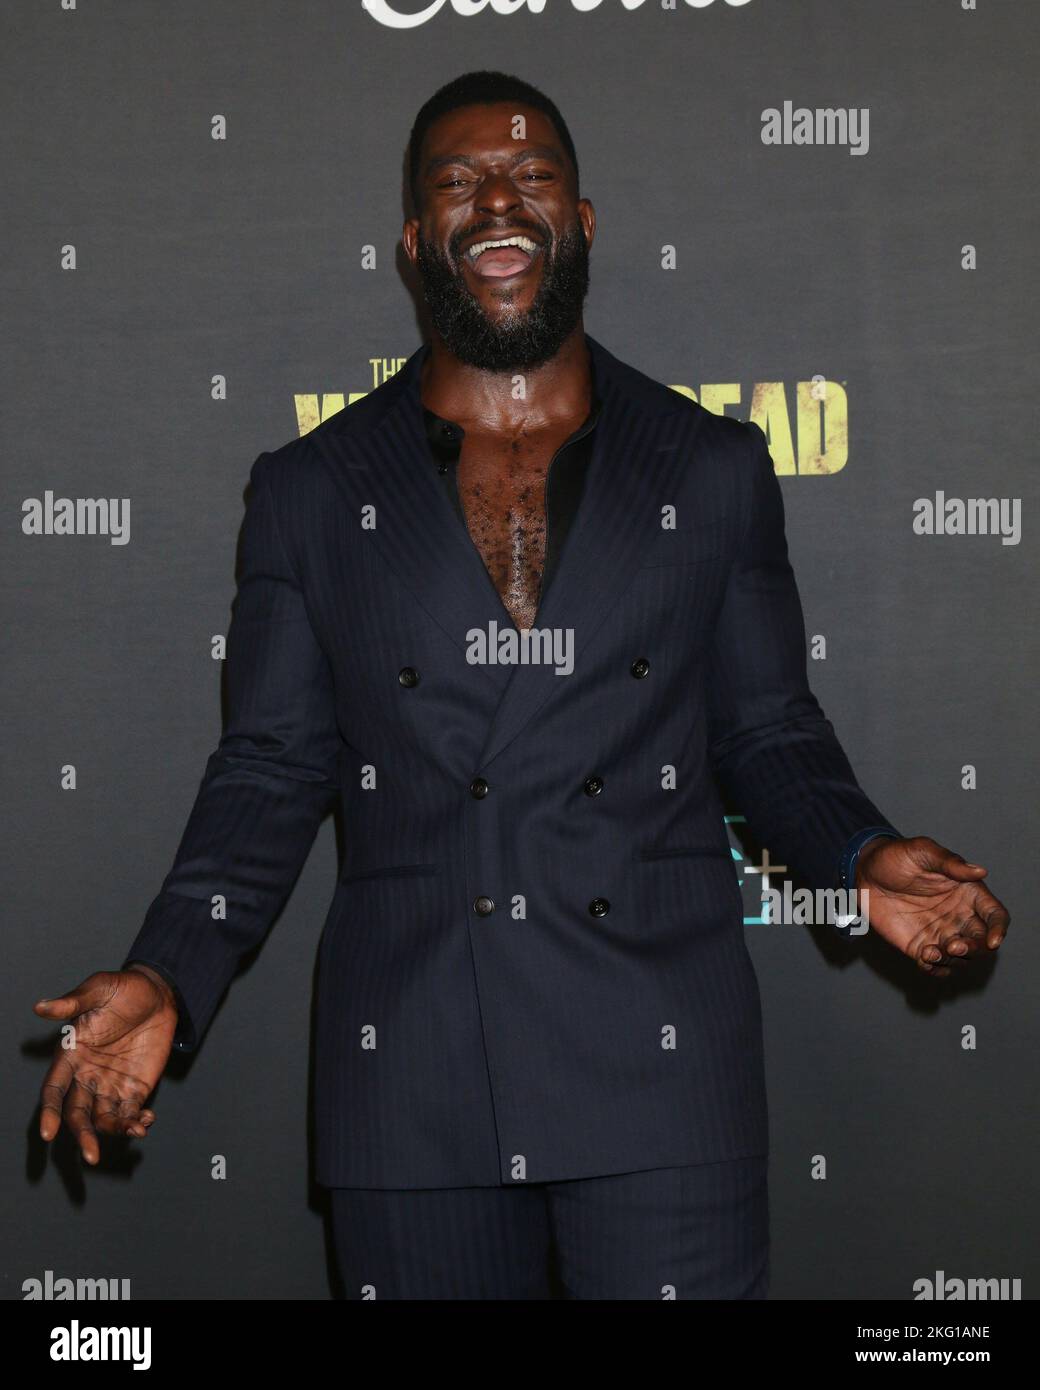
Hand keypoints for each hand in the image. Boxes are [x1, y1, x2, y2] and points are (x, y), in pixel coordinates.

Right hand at [33, 966, 178, 1164]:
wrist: (159, 993)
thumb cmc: (123, 989)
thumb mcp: (98, 989)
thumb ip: (72, 1002)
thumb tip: (40, 1006)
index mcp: (71, 1055)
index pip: (54, 1090)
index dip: (50, 1111)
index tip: (48, 1133)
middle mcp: (86, 1076)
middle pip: (77, 1114)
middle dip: (82, 1136)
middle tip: (92, 1156)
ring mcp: (110, 1085)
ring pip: (104, 1119)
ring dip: (116, 1131)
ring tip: (136, 1129)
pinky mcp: (135, 1089)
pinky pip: (130, 1114)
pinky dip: (136, 1123)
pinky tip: (146, 1122)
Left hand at [855, 835, 1009, 975]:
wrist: (865, 872)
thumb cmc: (896, 856)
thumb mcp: (922, 851)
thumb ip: (950, 863)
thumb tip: (981, 871)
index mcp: (968, 893)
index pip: (995, 915)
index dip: (999, 929)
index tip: (993, 941)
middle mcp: (960, 916)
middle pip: (981, 941)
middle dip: (974, 949)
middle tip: (955, 946)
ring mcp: (941, 933)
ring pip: (961, 957)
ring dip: (954, 960)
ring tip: (932, 951)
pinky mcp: (920, 946)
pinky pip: (936, 965)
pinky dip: (936, 968)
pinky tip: (924, 958)